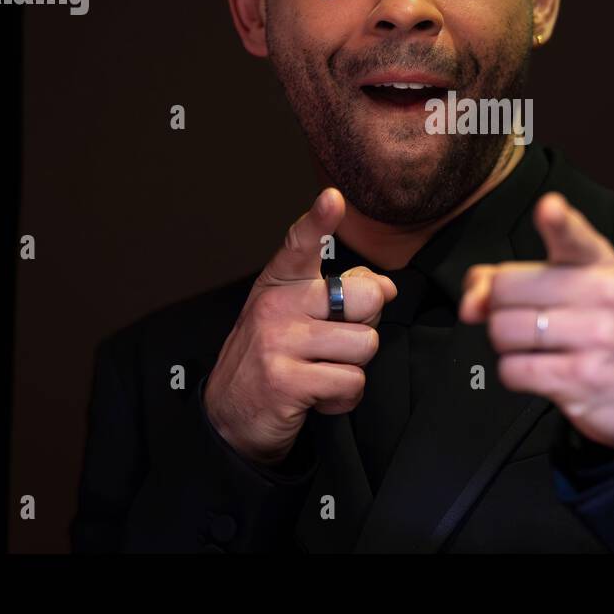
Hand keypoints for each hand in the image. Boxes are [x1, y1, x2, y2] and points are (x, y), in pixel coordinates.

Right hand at [203, 188, 397, 465]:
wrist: (229, 414)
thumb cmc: (273, 356)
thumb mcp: (295, 313)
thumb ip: (340, 291)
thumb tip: (384, 285)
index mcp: (281, 282)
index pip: (301, 243)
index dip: (319, 220)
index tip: (333, 199)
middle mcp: (278, 305)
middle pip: (365, 299)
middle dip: (365, 325)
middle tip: (336, 342)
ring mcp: (279, 342)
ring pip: (365, 345)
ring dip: (353, 367)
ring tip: (322, 370)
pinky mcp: (287, 381)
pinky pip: (351, 383)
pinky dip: (344, 398)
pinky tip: (319, 395)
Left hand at [459, 192, 613, 452]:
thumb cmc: (606, 330)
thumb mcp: (577, 290)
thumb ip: (516, 280)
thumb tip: (471, 302)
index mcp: (598, 263)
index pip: (574, 236)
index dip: (558, 220)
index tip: (550, 208)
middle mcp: (601, 294)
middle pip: (505, 288)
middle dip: (500, 308)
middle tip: (528, 319)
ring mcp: (594, 336)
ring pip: (503, 330)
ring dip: (507, 344)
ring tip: (538, 346)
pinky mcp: (581, 377)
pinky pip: (513, 369)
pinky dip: (515, 372)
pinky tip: (542, 369)